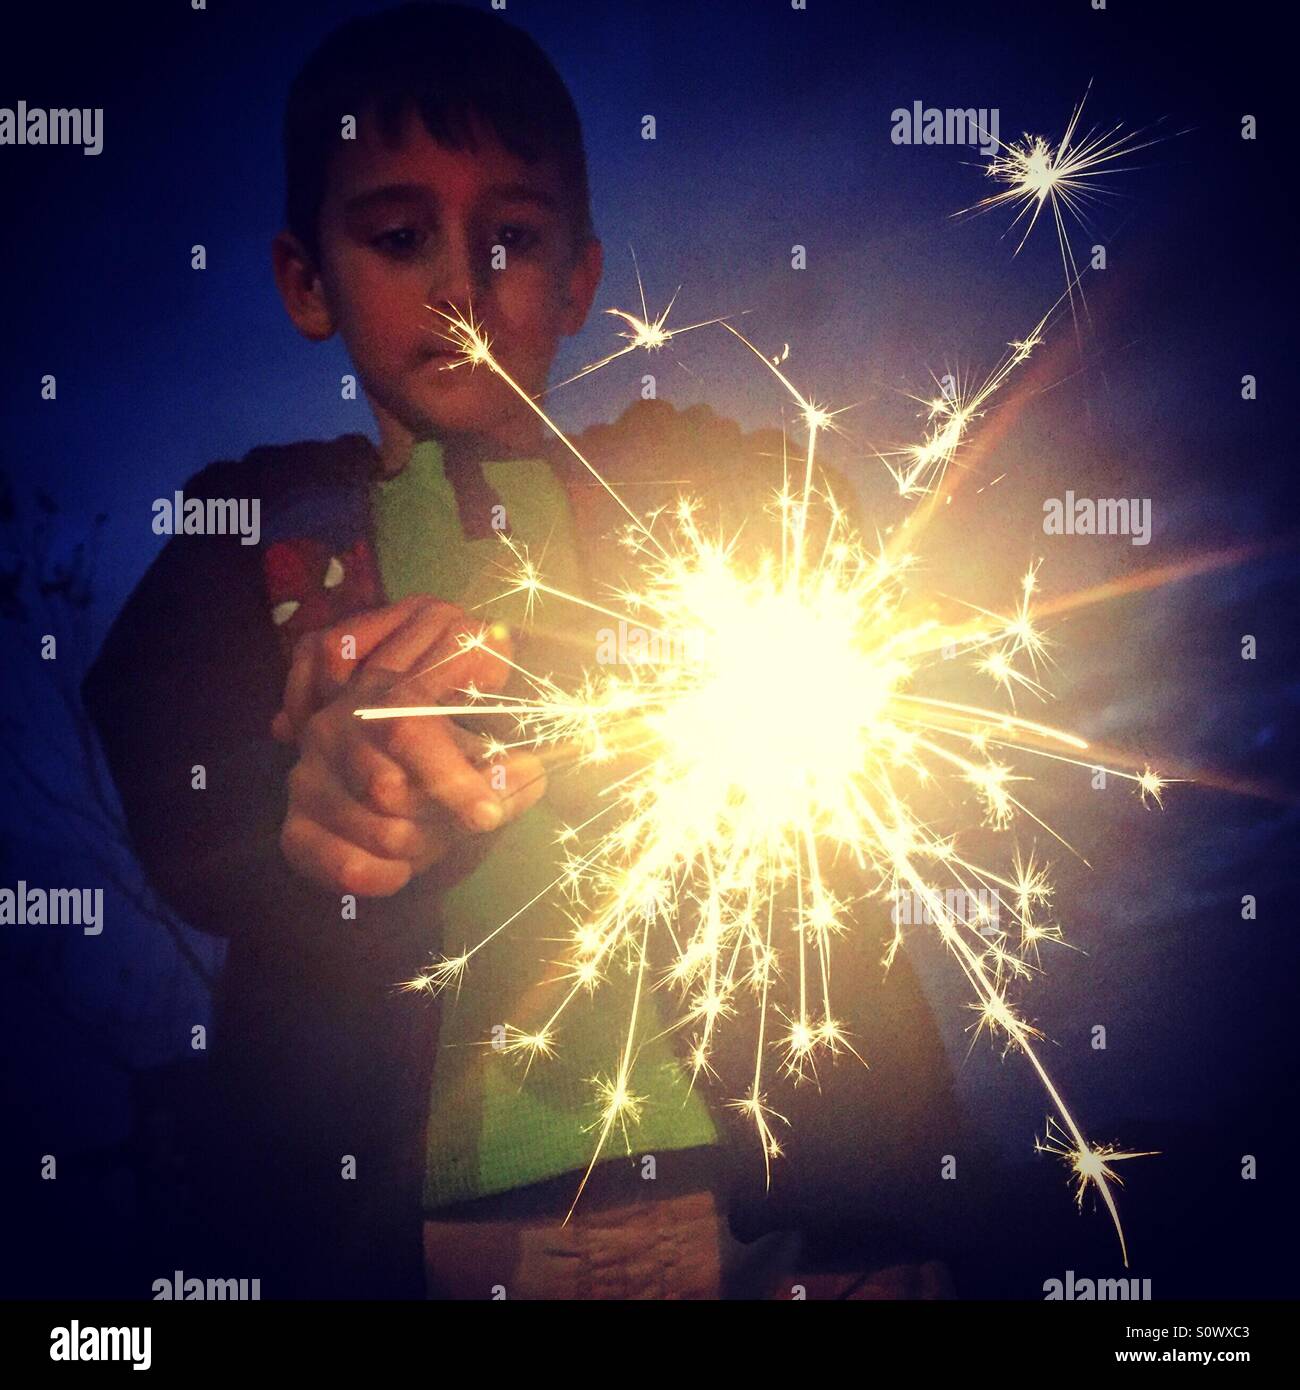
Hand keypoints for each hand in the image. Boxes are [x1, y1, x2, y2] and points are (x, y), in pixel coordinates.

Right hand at [276, 595, 546, 895]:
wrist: (387, 822)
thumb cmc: (439, 778)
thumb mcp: (477, 763)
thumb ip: (505, 768)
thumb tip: (531, 771)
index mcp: (385, 694)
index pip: (410, 731)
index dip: (453, 778)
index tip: (489, 816)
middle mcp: (336, 727)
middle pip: (395, 790)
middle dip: (440, 819)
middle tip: (454, 821)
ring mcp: (307, 778)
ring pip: (381, 833)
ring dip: (420, 849)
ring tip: (425, 837)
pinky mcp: (294, 829)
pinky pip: (348, 868)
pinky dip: (387, 878)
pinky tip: (398, 870)